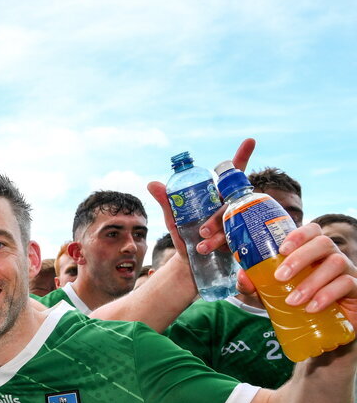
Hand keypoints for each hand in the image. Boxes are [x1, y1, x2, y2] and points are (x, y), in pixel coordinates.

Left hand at [146, 139, 254, 258]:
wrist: (189, 262)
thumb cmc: (183, 234)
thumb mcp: (173, 218)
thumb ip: (166, 202)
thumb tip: (151, 183)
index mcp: (217, 196)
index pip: (232, 174)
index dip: (241, 157)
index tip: (249, 140)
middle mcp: (229, 206)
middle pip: (231, 203)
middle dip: (217, 218)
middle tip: (202, 231)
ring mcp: (236, 222)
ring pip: (231, 224)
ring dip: (216, 235)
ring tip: (200, 245)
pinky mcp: (239, 239)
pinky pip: (234, 239)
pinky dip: (219, 246)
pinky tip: (206, 251)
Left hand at [243, 222, 356, 322]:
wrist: (320, 330)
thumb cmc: (295, 304)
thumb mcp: (270, 295)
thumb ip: (255, 286)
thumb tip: (242, 276)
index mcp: (312, 252)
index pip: (312, 231)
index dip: (299, 234)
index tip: (281, 249)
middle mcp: (331, 256)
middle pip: (323, 243)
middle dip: (300, 258)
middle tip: (280, 277)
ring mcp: (346, 271)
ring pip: (336, 263)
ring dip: (311, 281)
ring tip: (293, 300)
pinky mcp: (355, 288)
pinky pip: (347, 283)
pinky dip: (327, 295)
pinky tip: (311, 308)